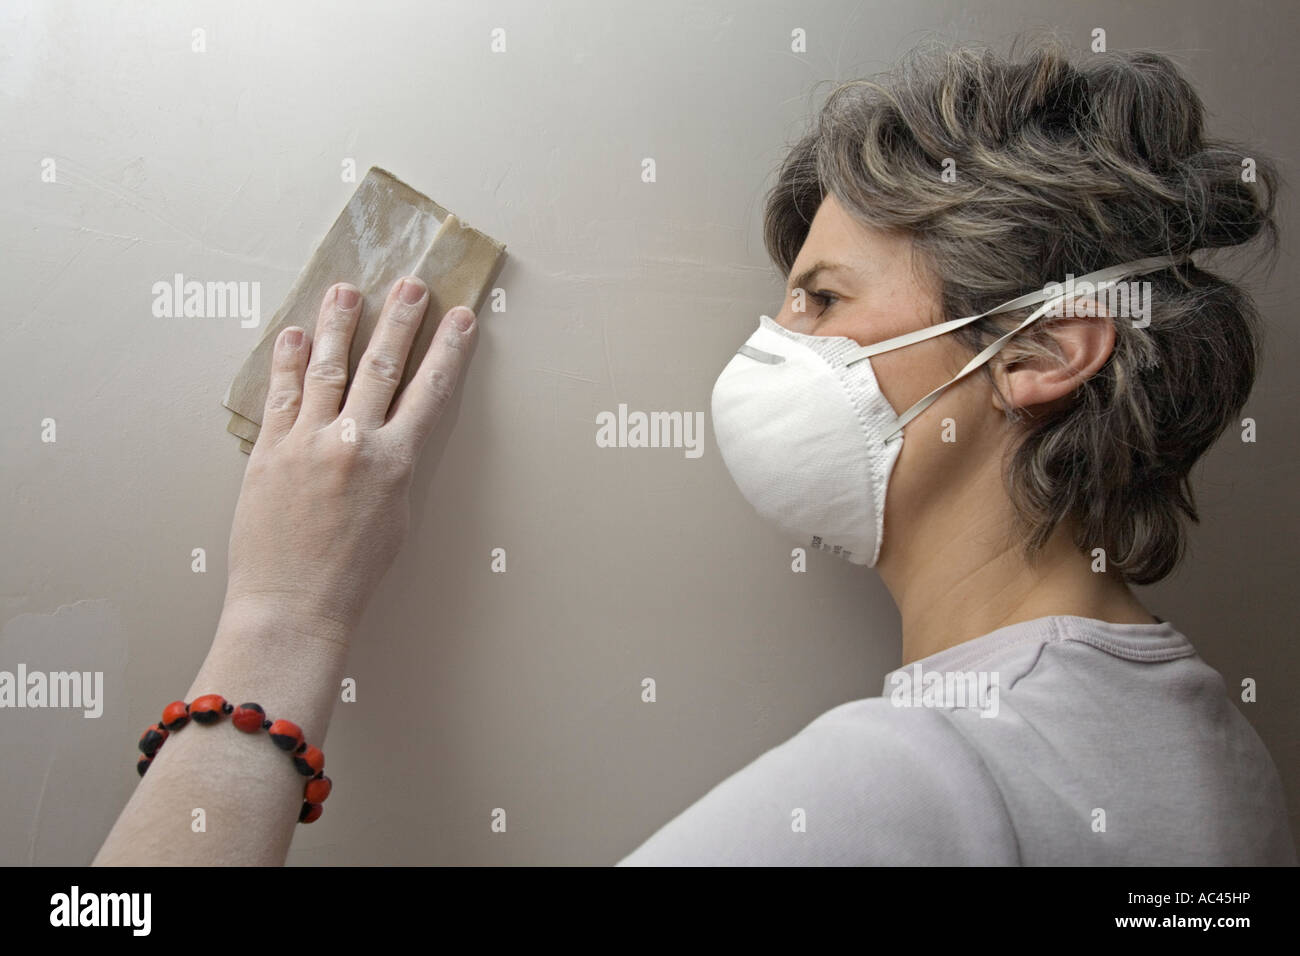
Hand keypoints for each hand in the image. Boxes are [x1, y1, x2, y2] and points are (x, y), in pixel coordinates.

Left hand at [223, 276, 476, 639]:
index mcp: (396, 462)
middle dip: (400, 319)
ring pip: (327, 367)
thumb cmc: (352, 576)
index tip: (460, 318)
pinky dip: (286, 360)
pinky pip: (280, 394)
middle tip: (411, 283)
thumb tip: (389, 432)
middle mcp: (354, 442)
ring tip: (346, 290)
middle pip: (382, 365)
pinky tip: (291, 334)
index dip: (448, 349)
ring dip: (338, 324)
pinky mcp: (269, 450)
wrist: (293, 605)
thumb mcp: (396, 520)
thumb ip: (395, 468)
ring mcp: (307, 441)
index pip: (430, 391)